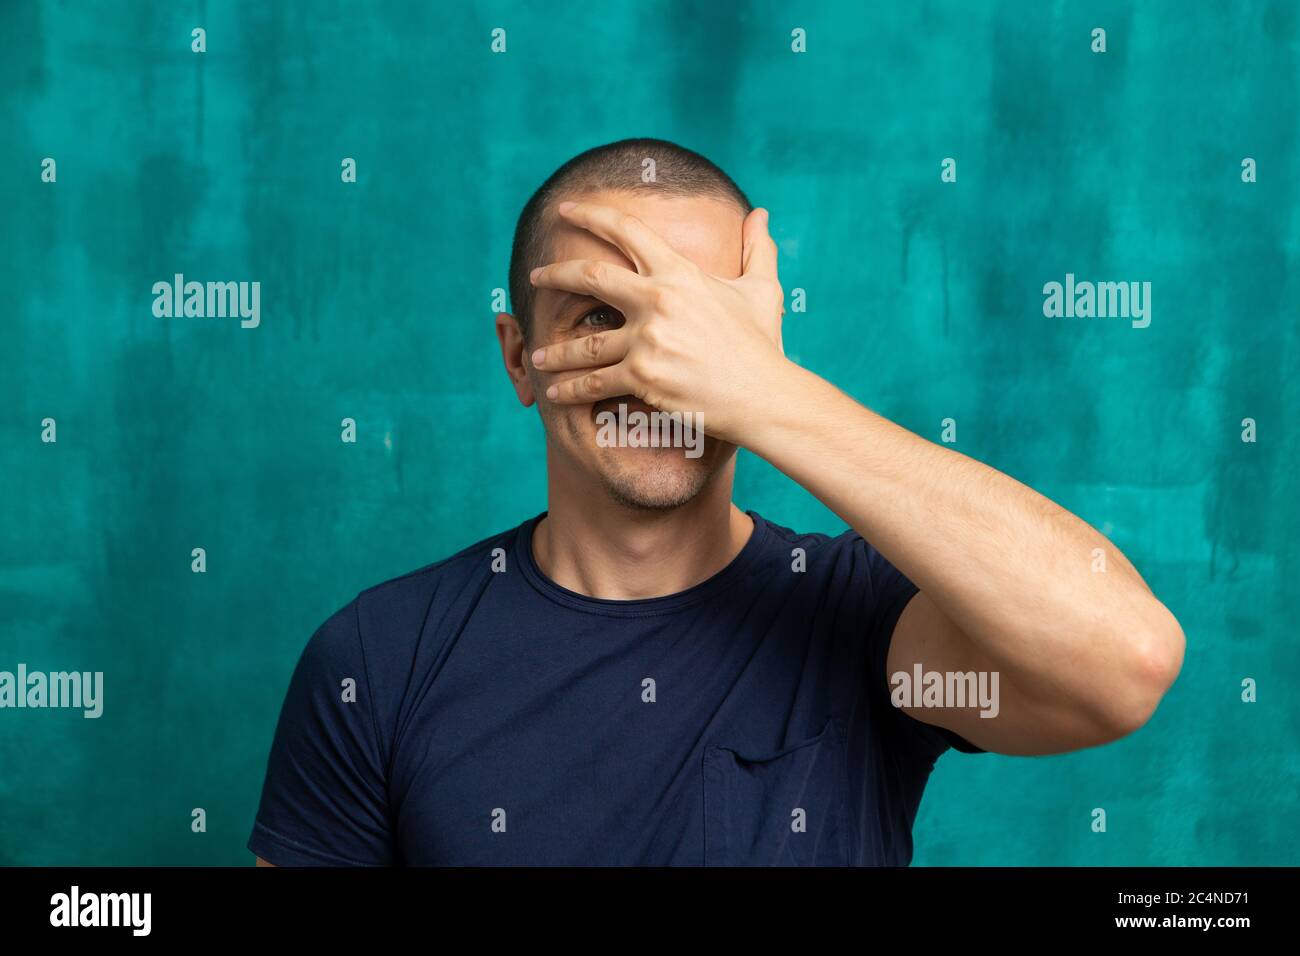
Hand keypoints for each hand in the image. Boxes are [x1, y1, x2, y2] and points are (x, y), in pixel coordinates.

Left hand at [528, 200, 790, 444]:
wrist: (764, 396)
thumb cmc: (762, 344)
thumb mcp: (762, 290)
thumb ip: (757, 249)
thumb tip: (760, 214)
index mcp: (679, 273)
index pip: (626, 231)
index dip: (591, 215)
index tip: (565, 209)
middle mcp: (657, 300)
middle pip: (589, 276)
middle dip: (555, 274)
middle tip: (535, 276)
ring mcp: (647, 340)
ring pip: (584, 343)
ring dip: (555, 351)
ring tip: (538, 355)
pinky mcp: (642, 377)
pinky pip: (594, 382)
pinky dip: (570, 389)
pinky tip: (554, 392)